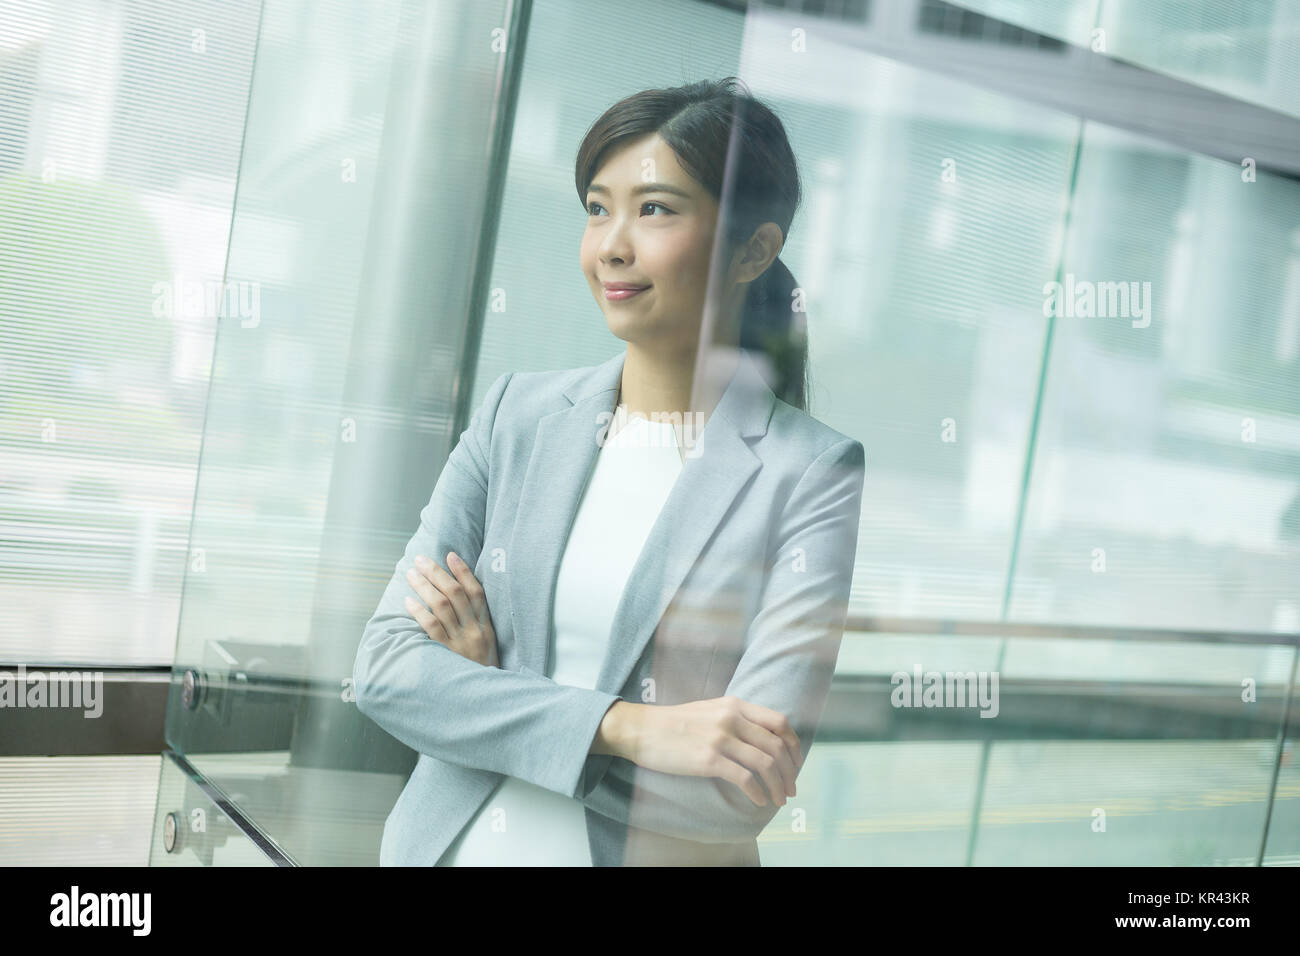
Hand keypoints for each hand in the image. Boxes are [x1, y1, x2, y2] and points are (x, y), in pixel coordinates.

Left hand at [404, 552, 498, 667]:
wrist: (484, 702)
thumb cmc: (481, 672)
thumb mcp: (487, 646)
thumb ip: (475, 624)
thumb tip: (454, 598)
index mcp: (487, 627)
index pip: (477, 592)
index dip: (463, 572)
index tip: (450, 554)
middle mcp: (475, 631)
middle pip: (455, 594)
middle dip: (437, 573)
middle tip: (421, 560)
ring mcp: (460, 643)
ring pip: (441, 607)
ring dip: (424, 587)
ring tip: (411, 574)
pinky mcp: (445, 655)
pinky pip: (431, 628)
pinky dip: (419, 613)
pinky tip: (408, 602)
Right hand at [606, 697, 802, 807]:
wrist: (642, 729)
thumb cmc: (675, 723)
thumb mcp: (711, 709)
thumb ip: (737, 718)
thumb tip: (763, 739)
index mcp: (735, 705)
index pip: (779, 723)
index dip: (793, 745)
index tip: (796, 763)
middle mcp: (732, 718)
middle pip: (776, 746)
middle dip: (790, 772)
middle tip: (791, 789)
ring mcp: (720, 739)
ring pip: (765, 764)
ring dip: (778, 785)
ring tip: (779, 799)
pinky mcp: (708, 760)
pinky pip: (744, 778)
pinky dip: (757, 792)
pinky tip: (758, 801)